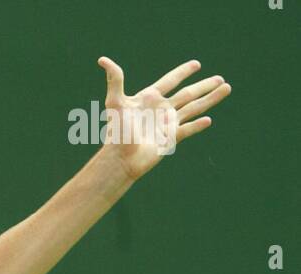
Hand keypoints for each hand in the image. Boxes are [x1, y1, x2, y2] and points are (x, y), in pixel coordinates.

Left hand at [97, 56, 230, 179]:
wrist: (120, 159)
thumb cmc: (116, 132)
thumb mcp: (115, 102)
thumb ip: (115, 80)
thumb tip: (103, 60)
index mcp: (151, 98)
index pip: (171, 80)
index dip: (183, 72)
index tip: (197, 64)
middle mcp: (162, 110)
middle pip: (188, 94)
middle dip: (204, 86)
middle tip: (220, 78)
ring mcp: (167, 125)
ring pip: (193, 108)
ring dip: (210, 99)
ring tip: (226, 89)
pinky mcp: (171, 139)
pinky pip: (188, 129)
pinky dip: (197, 125)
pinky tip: (209, 120)